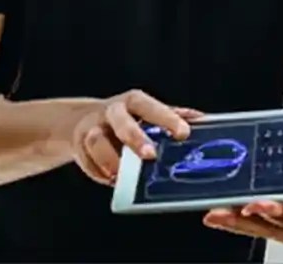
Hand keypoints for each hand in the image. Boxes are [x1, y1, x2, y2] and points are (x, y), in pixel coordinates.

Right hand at [70, 89, 200, 185]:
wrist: (82, 121)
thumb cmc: (125, 118)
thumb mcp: (147, 111)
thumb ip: (171, 115)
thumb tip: (203, 120)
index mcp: (133, 101)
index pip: (149, 106)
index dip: (166, 118)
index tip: (183, 133)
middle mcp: (111, 112)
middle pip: (121, 122)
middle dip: (135, 138)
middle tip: (151, 155)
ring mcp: (92, 128)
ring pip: (96, 142)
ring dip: (111, 160)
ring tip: (123, 175)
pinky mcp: (79, 147)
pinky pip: (88, 162)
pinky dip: (100, 173)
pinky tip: (112, 180)